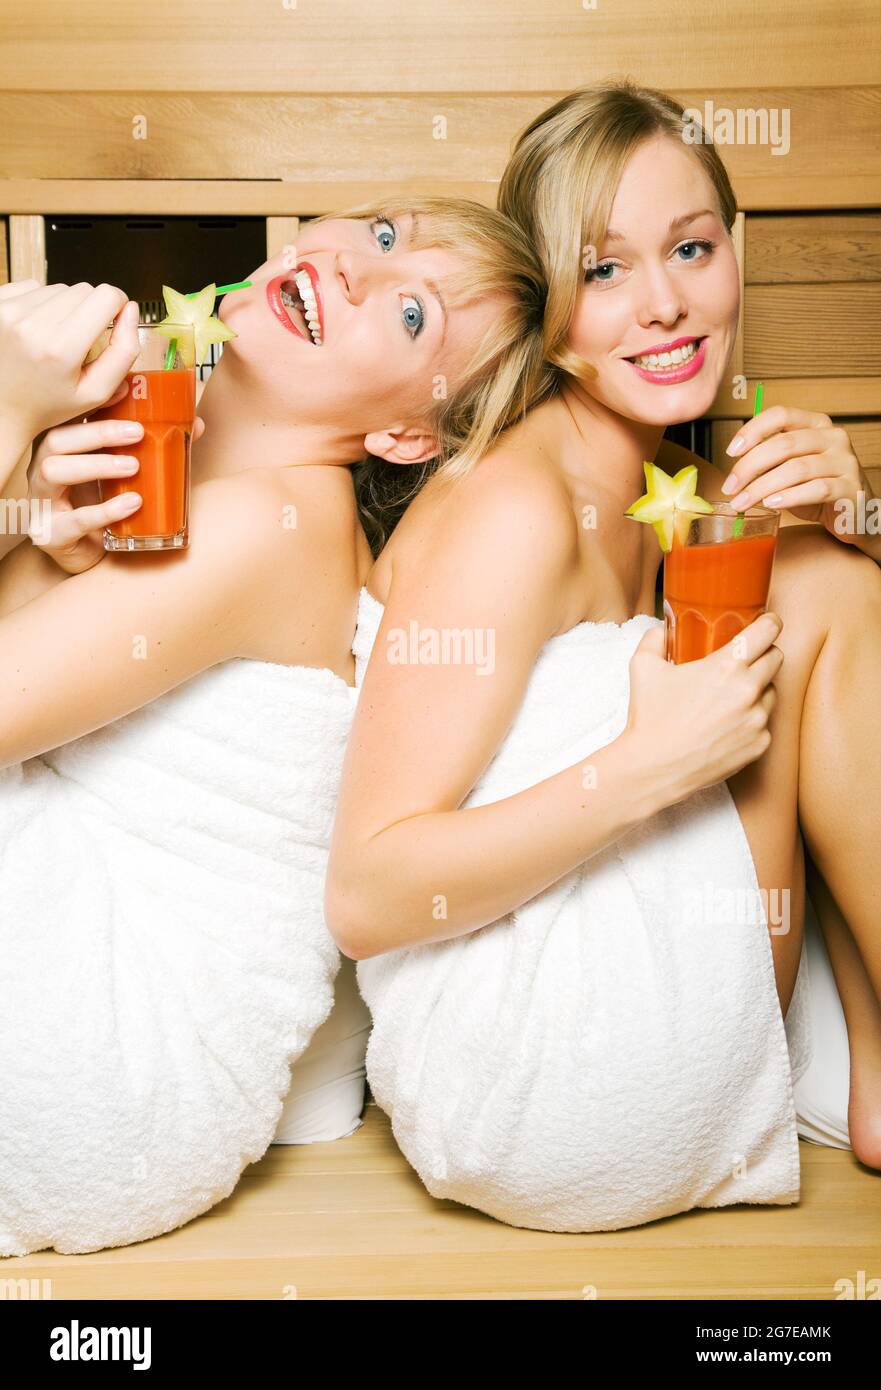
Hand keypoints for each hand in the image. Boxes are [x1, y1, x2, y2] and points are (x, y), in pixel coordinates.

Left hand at [0, 279, 139, 444]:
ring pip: (59, 287)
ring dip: (64, 309)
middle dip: (89, 311)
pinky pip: (34, 286)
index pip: (106, 296)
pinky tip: (35, 330)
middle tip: (78, 341)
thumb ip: (124, 352)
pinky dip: (40, 304)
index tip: (114, 319)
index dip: (118, 305)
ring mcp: (9, 311)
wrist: (2, 407)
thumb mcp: (96, 392)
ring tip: (54, 338)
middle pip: (84, 290)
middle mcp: (31, 325)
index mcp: (60, 349)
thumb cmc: (47, 404)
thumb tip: (131, 310)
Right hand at [26, 393, 205, 574]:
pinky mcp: (52, 534)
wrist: (87, 557)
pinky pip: (74, 519)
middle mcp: (43, 469)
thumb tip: (197, 424)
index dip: (91, 402)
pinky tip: (132, 504)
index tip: (124, 388)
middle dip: (98, 432)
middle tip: (138, 433)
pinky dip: (105, 510)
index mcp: (60, 450)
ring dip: (96, 465)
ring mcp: (43, 502)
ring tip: (133, 467)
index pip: (69, 417)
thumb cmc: (103, 505)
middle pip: (57, 439)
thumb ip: (153, 448)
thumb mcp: (126, 474)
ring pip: (54, 472)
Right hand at [625, 612, 783, 810]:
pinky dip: (751, 720)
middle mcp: (748, 690)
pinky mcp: (759, 745)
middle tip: (746, 660)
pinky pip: (764, 723)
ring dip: (758, 688)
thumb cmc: (649, 717)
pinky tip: (728, 724)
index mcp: (727, 666)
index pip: (768, 632)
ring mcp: (757, 720)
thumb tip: (662, 630)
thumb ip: (654, 640)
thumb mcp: (643, 668)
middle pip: (776, 658)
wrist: (653, 768)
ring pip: (771, 691)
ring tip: (731, 696)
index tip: (769, 623)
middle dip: (764, 654)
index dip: (771, 623)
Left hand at [721, 406, 877, 553]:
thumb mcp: (790, 469)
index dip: (752, 430)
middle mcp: (834, 437)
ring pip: (796, 469)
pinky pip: (815, 489)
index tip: (731, 451)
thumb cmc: (816, 489)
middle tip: (729, 487)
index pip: (781, 415)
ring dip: (762, 487)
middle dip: (749, 467)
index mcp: (816, 424)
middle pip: (784, 444)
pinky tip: (770, 504)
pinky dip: (789, 497)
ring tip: (742, 503)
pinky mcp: (850, 488)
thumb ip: (770, 461)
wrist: (853, 514)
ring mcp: (845, 462)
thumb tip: (735, 469)